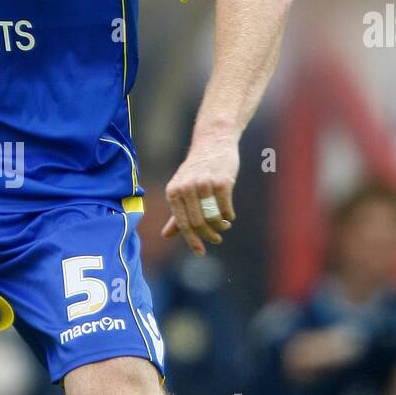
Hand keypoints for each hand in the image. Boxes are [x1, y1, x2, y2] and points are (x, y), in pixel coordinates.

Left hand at [162, 135, 238, 255]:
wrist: (213, 142)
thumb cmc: (196, 169)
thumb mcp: (182, 189)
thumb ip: (176, 213)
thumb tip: (165, 236)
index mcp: (173, 192)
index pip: (182, 223)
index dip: (192, 240)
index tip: (200, 252)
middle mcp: (186, 188)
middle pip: (198, 223)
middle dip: (209, 236)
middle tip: (216, 239)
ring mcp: (204, 184)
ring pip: (213, 217)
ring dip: (220, 226)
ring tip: (224, 226)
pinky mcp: (222, 182)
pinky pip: (225, 208)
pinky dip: (229, 216)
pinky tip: (229, 216)